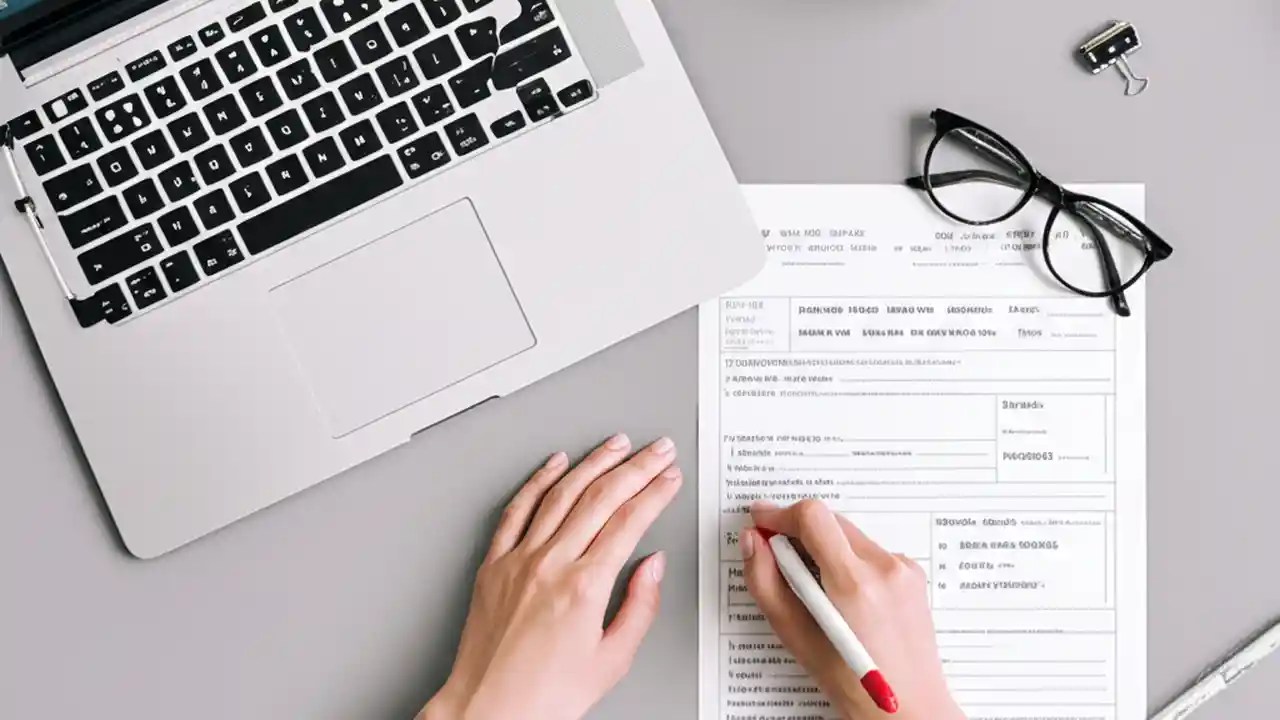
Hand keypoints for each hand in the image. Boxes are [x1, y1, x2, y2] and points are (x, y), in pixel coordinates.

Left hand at [419, 434, 682, 719]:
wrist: (488, 709)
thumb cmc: (544, 695)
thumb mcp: (612, 660)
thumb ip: (639, 606)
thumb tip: (652, 566)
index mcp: (584, 587)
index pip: (630, 521)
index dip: (655, 493)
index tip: (670, 478)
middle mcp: (550, 564)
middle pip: (601, 496)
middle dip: (635, 466)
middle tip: (656, 451)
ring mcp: (518, 559)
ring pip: (561, 493)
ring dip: (593, 462)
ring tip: (615, 445)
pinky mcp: (493, 564)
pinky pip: (517, 509)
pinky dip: (538, 480)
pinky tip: (555, 464)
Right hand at [740, 500, 963, 719]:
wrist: (910, 707)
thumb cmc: (854, 683)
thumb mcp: (795, 636)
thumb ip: (766, 582)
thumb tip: (754, 542)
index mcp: (854, 583)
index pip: (813, 517)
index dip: (780, 514)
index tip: (762, 521)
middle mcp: (884, 567)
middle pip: (830, 521)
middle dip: (799, 533)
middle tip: (780, 562)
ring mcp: (903, 569)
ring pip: (849, 535)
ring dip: (825, 549)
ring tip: (818, 593)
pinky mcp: (913, 574)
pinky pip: (869, 551)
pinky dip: (849, 563)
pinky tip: (845, 599)